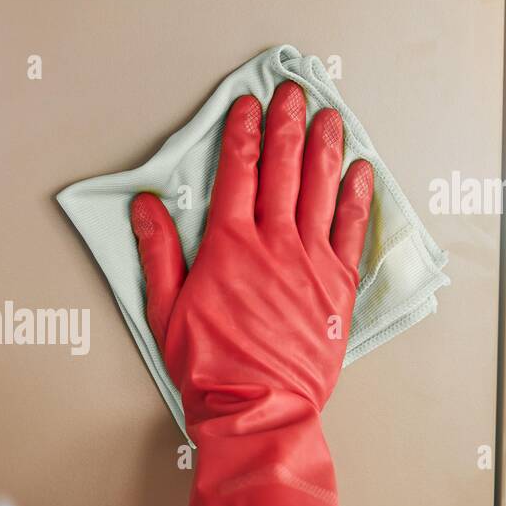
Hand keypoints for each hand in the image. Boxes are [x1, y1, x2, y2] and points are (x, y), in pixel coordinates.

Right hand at [131, 82, 372, 505]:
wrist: (258, 414)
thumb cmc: (208, 369)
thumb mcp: (165, 312)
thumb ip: (159, 253)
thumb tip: (146, 206)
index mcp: (229, 246)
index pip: (237, 172)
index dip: (243, 132)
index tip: (248, 104)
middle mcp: (273, 244)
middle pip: (283, 169)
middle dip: (288, 124)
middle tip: (294, 91)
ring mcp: (311, 263)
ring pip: (320, 190)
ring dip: (325, 147)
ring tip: (330, 114)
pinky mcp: (337, 288)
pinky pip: (350, 230)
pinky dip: (355, 197)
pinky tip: (359, 171)